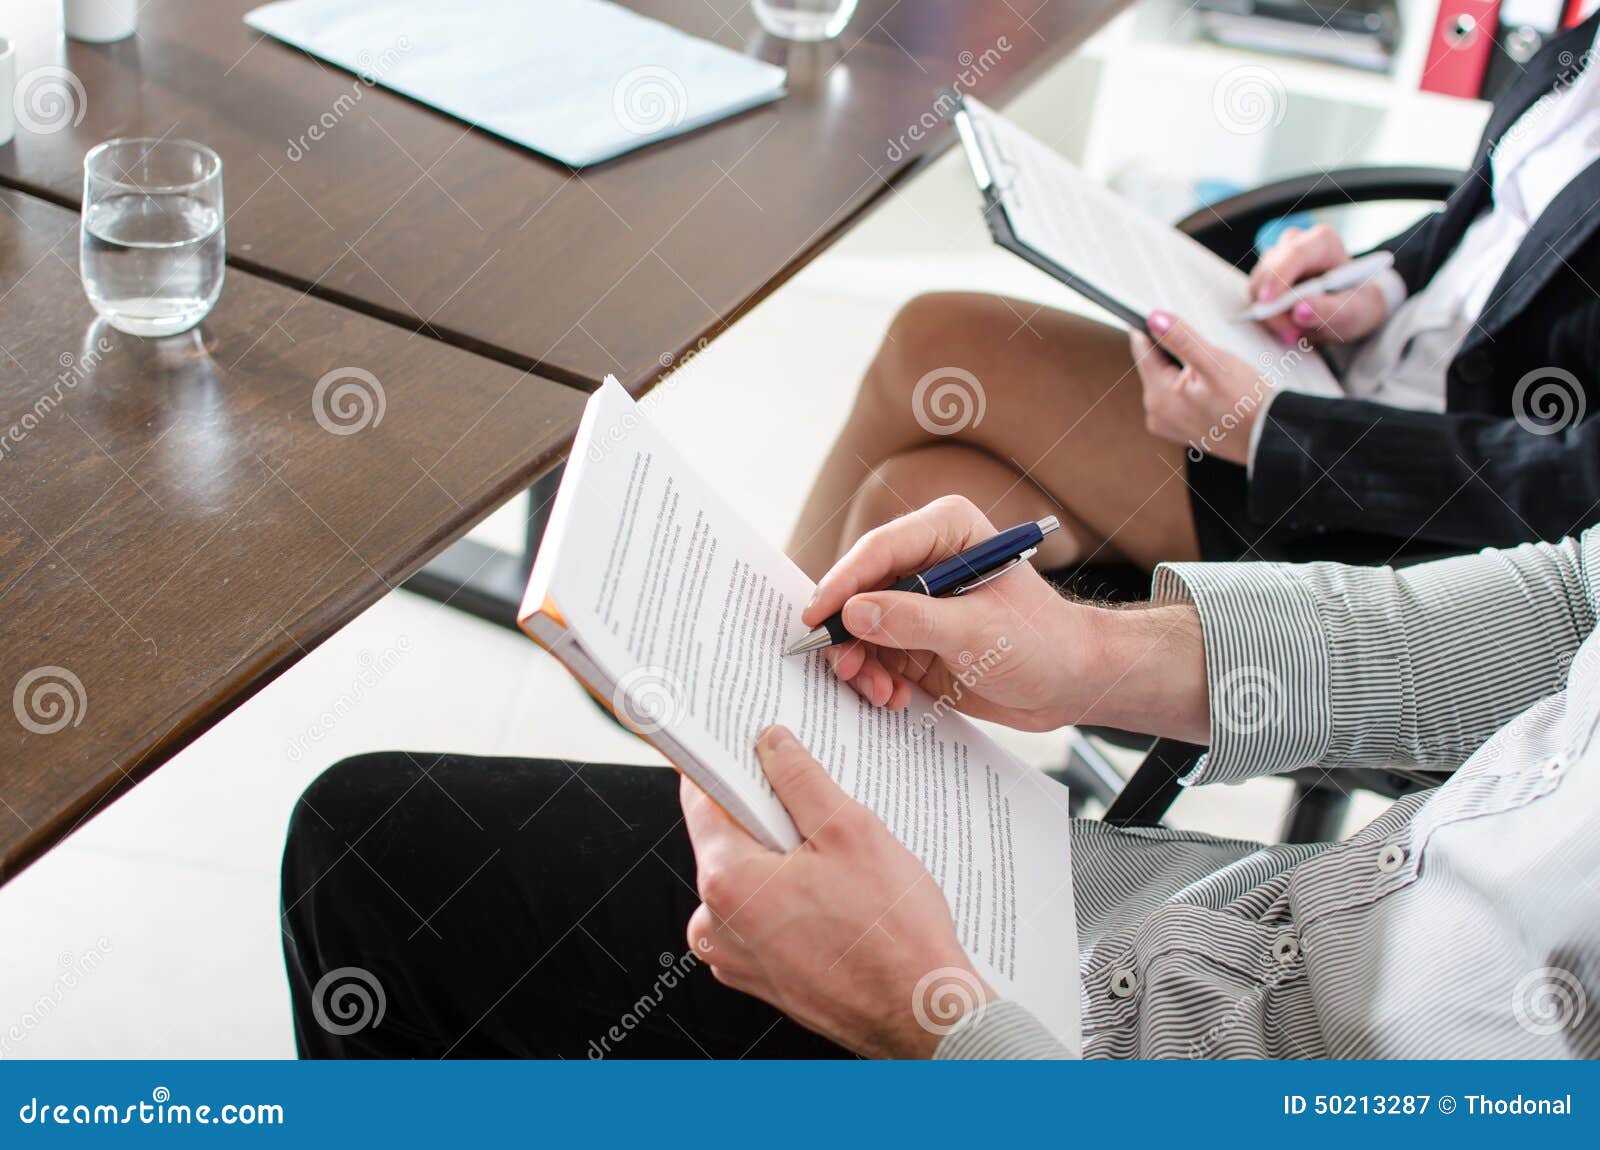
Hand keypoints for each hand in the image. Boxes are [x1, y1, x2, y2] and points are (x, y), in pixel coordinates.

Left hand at [682, 726, 987, 1057]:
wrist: (924, 1017)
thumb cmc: (892, 935)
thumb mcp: (850, 831)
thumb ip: (800, 778)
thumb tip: (771, 744)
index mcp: (727, 881)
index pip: (701, 798)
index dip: (728, 765)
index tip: (749, 747)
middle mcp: (715, 924)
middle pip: (726, 840)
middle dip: (767, 816)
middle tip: (819, 809)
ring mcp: (735, 957)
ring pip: (747, 880)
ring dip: (782, 861)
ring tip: (839, 864)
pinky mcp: (759, 978)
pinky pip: (761, 918)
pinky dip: (789, 899)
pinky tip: (838, 899)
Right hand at [803, 495, 1099, 731]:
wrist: (1070, 682)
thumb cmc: (1041, 642)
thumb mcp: (976, 631)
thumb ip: (912, 620)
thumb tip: (853, 613)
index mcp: (946, 530)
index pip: (879, 550)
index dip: (843, 583)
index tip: (818, 618)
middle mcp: (924, 560)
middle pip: (859, 589)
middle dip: (848, 633)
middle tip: (845, 668)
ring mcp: (915, 601)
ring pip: (858, 627)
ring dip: (861, 664)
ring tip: (880, 693)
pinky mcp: (912, 638)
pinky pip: (873, 656)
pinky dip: (876, 679)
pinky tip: (896, 698)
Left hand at [1131, 311, 1270, 466]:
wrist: (1268, 438)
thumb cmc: (1247, 405)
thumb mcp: (1215, 363)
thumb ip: (1181, 339)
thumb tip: (1155, 319)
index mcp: (1157, 396)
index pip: (1141, 349)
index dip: (1154, 329)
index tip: (1165, 318)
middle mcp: (1155, 413)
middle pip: (1154, 364)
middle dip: (1176, 354)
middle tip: (1207, 360)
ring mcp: (1166, 423)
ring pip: (1166, 379)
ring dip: (1183, 370)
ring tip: (1213, 379)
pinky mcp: (1178, 428)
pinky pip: (1176, 396)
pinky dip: (1189, 387)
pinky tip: (1211, 392)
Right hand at [1249, 224, 1388, 346]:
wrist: (1348, 309)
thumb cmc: (1355, 305)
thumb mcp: (1352, 312)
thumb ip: (1328, 310)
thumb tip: (1299, 311)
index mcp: (1323, 242)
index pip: (1295, 254)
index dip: (1279, 277)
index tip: (1268, 302)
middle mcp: (1296, 243)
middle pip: (1270, 272)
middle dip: (1275, 307)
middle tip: (1293, 335)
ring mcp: (1276, 258)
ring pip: (1257, 286)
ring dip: (1270, 315)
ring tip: (1295, 333)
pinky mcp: (1265, 275)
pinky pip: (1254, 297)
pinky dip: (1266, 316)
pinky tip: (1287, 326)